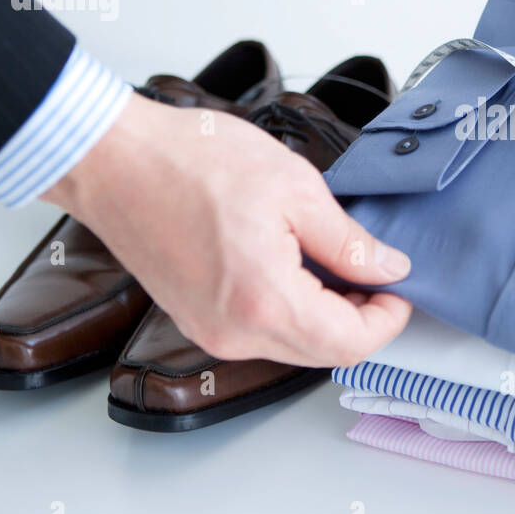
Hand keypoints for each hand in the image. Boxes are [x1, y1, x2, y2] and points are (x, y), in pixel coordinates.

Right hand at [42, 94, 411, 365]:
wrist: (115, 159)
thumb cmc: (192, 161)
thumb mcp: (296, 189)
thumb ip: (349, 242)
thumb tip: (388, 269)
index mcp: (264, 303)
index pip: (350, 345)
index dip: (387, 320)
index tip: (399, 288)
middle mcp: (234, 334)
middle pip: (324, 354)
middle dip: (361, 319)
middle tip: (377, 273)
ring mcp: (210, 332)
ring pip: (293, 345)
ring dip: (326, 315)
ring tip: (336, 262)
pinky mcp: (195, 320)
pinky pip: (261, 332)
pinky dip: (291, 309)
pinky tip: (297, 266)